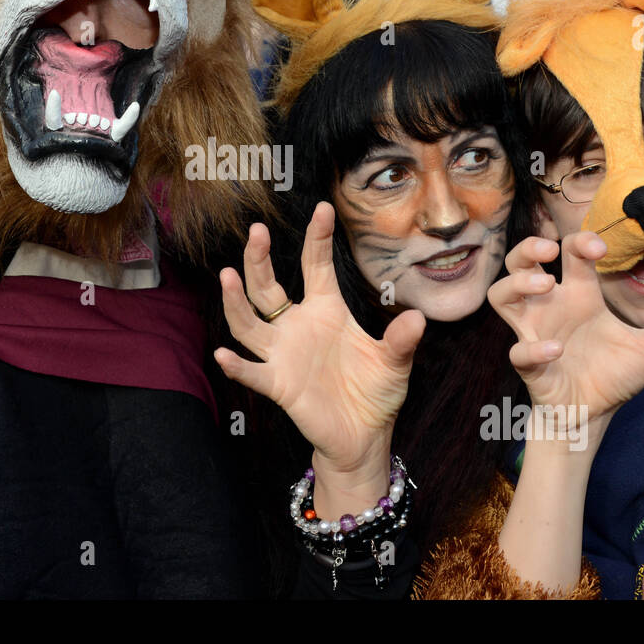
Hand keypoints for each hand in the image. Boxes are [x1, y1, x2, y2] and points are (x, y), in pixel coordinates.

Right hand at [214, 202, 424, 477]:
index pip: (317, 266)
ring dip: (236, 301)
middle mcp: (298, 326)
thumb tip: (418, 317)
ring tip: (228, 276)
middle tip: (257, 231)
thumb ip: (401, 341)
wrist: (364, 435)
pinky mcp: (278, 384)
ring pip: (249, 322)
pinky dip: (237, 365)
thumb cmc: (376, 391)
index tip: (323, 208)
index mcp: (327, 310)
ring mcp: (283, 354)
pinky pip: (253, 372)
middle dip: (259, 259)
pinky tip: (224, 354)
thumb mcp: (395, 363)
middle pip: (268, 286)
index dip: (318, 238)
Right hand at [488, 234, 643, 421]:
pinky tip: (558, 351)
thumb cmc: (614, 375)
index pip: (570, 254)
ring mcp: (536, 333)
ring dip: (517, 283)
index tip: (601, 249)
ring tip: (545, 284)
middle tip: (549, 250)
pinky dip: (534, 349)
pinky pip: (519, 350)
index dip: (581, 241)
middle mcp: (552, 308)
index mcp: (580, 296)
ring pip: (501, 295)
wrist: (593, 415)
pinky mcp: (530, 364)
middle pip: (519, 262)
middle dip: (528, 247)